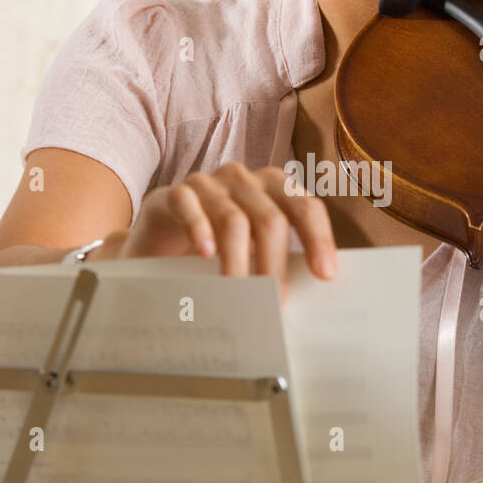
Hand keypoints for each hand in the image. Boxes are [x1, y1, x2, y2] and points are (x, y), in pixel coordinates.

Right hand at [92, 163, 336, 297]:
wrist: (157, 242)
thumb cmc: (214, 248)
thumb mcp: (251, 252)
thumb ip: (276, 261)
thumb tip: (303, 300)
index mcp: (273, 188)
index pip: (305, 206)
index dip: (319, 238)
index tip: (325, 274)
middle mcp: (243, 179)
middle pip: (271, 218)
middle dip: (275, 264)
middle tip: (274, 302)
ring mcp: (207, 184)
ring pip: (233, 219)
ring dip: (239, 262)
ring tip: (238, 294)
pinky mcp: (172, 194)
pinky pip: (189, 206)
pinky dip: (200, 230)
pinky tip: (207, 255)